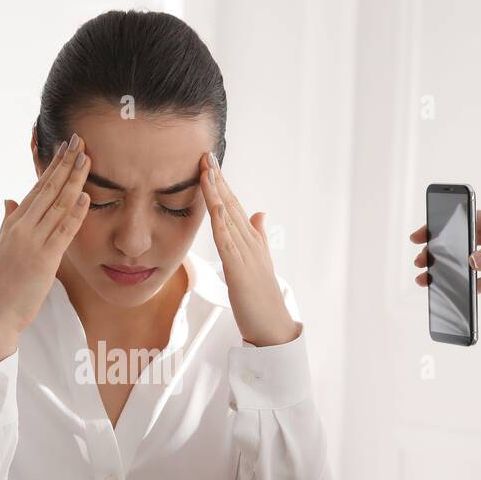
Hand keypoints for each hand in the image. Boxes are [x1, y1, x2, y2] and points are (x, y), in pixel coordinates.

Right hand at [0, 133, 91, 366]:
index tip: (66, 147)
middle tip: (80, 141)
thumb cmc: (3, 283)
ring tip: (87, 159)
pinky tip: (85, 196)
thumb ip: (8, 220)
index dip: (53, 166)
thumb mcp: (3, 246)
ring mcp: (32, 242)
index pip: (37, 188)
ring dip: (74, 181)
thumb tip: (9, 198)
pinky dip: (75, 212)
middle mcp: (22, 227)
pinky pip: (62, 231)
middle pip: (48, 189)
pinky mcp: (43, 259)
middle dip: (65, 164)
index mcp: (14, 222)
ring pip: (57, 205)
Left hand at [199, 152, 298, 346]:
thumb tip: (259, 213)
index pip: (234, 206)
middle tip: (207, 155)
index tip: (210, 163)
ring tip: (207, 170)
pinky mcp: (239, 269)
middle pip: (231, 205)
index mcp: (251, 239)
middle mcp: (250, 241)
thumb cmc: (262, 297)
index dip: (222, 184)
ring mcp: (245, 254)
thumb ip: (258, 235)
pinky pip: (227, 241)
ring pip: (228, 218)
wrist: (273, 324)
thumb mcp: (260, 261)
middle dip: (218, 180)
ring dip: (217, 193)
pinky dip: (220, 222)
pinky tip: (214, 205)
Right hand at [411, 209, 480, 294]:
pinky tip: (454, 292)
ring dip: (448, 271)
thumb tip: (470, 261)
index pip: (465, 221)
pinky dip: (467, 288)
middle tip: (421, 260)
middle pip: (460, 243)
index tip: (422, 234)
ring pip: (466, 265)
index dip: (442, 226)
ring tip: (428, 279)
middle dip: (439, 251)